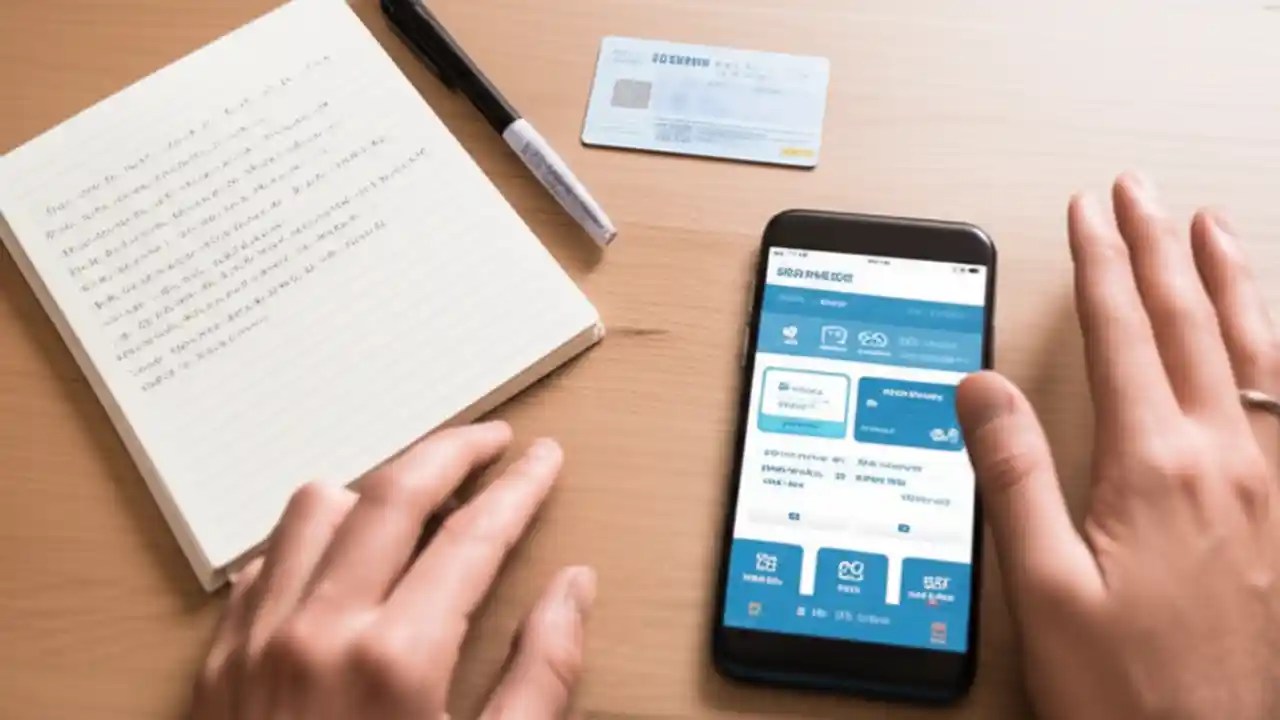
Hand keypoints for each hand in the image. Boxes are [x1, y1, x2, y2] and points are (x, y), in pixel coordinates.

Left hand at [191, 422, 595, 719]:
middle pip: (394, 490)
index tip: (544, 461)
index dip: (519, 488)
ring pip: (315, 508)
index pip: (475, 534)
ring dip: (372, 491)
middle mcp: (319, 630)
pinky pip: (262, 562)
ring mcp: (258, 641)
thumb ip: (542, 675)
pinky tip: (339, 563)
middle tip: (492, 441)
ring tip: (415, 501)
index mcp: (397, 657)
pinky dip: (307, 542)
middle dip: (452, 450)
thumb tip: (573, 589)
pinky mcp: (218, 663)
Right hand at [958, 174, 1279, 718]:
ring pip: (1259, 353)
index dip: (1098, 265)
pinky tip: (1276, 343)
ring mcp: (1275, 487)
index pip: (1122, 336)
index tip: (1085, 214)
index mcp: (1156, 469)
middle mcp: (1228, 462)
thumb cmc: (1124, 688)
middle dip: (1154, 249)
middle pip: (1190, 325)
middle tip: (1136, 194)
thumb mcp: (1041, 587)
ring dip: (1230, 281)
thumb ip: (1013, 474)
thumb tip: (981, 387)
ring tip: (1211, 230)